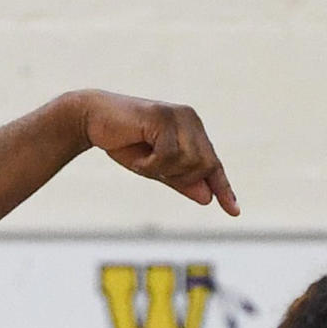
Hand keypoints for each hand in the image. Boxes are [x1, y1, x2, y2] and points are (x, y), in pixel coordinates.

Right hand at [72, 92, 238, 216]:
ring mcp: (179, 116)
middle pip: (202, 167)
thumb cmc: (125, 142)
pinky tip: (138, 154)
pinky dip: (150, 163)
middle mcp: (191, 120)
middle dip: (177, 177)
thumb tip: (207, 198)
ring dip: (161, 169)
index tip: (233, 211)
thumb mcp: (157, 168)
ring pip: (188, 162)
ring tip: (142, 156)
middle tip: (151, 167)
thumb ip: (182, 181)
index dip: (223, 188)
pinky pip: (168, 155)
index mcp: (193, 130)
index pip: (212, 164)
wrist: (93, 120)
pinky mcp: (164, 116)